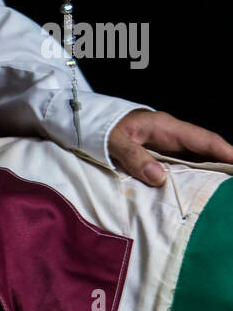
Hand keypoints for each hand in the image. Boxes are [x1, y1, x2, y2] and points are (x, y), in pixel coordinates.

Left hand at [108, 108, 232, 185]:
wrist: (90, 121)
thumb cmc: (102, 127)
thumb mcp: (114, 141)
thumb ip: (135, 157)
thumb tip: (159, 177)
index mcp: (166, 127)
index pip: (203, 139)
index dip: (225, 152)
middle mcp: (172, 134)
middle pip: (207, 149)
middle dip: (226, 163)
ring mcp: (169, 144)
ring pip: (198, 157)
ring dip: (214, 171)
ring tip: (227, 189)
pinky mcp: (162, 154)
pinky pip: (185, 164)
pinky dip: (197, 175)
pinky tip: (204, 188)